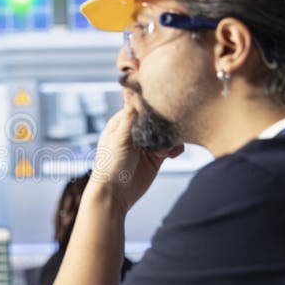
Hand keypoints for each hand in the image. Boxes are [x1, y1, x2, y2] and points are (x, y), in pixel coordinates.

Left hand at [91, 94, 183, 211]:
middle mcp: (134, 131)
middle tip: (171, 127)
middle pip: (156, 118)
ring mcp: (146, 144)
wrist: (114, 195)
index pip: (140, 104)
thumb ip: (130, 116)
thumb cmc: (110, 166)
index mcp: (122, 122)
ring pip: (166, 132)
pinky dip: (175, 148)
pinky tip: (172, 155)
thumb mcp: (120, 137)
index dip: (153, 103)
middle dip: (166, 121)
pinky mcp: (156, 158)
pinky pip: (170, 147)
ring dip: (172, 137)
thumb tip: (133, 90)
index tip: (166, 102)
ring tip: (169, 147)